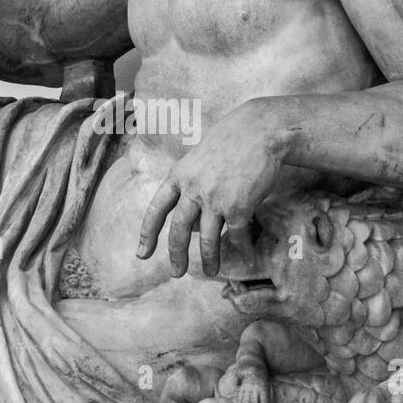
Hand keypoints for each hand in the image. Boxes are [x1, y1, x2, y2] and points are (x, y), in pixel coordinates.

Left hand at [136, 101, 281, 276]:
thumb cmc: (232, 140)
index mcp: (179, 175)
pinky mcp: (238, 206)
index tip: (142, 253)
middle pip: (179, 229)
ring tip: (212, 272)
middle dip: (176, 254)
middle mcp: (193, 189)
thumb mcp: (200, 158)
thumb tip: (193, 223)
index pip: (157, 209)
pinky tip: (249, 259)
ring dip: (210, 260)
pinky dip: (244, 250)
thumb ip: (191, 185)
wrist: (261, 129)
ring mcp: (215, 199)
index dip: (147, 233)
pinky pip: (238, 236)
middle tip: (176, 273)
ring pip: (208, 239)